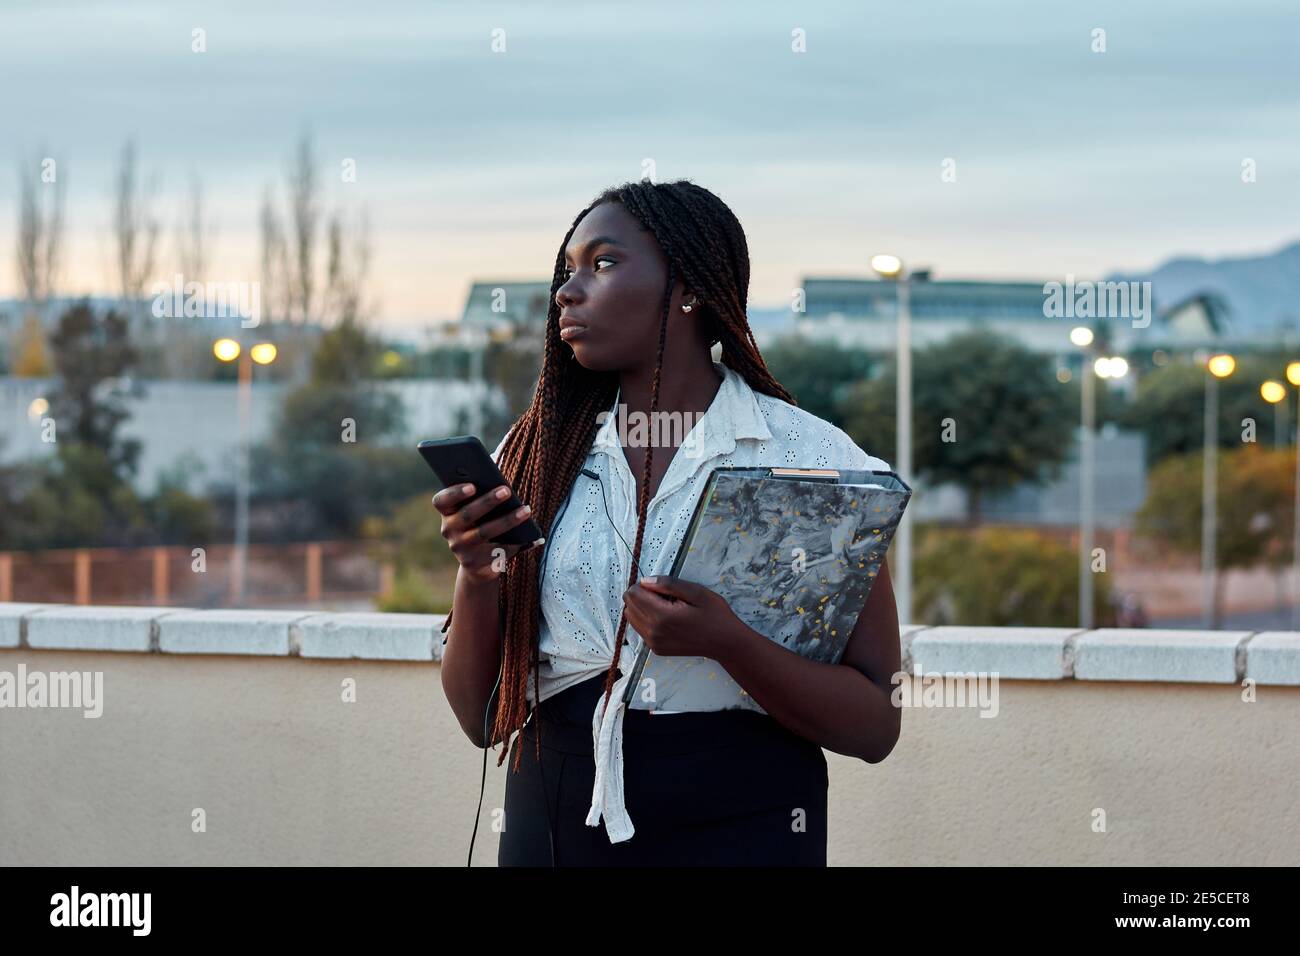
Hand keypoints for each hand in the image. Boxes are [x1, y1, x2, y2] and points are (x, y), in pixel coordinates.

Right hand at [433, 482, 542, 584]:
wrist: (477, 564)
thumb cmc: (480, 526)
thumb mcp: (476, 513)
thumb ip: (481, 499)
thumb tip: (504, 488)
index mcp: (447, 513)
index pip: (441, 501)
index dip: (454, 493)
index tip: (472, 486)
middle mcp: (449, 530)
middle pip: (467, 514)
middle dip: (488, 501)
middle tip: (506, 491)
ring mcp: (461, 548)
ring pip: (484, 532)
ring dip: (507, 520)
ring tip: (526, 510)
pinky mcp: (474, 563)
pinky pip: (497, 550)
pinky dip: (514, 542)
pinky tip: (529, 535)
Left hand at [621, 575, 744, 658]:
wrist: (725, 642)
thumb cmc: (715, 615)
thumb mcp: (696, 592)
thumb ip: (668, 585)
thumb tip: (646, 581)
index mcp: (662, 616)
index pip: (633, 594)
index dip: (644, 585)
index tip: (662, 587)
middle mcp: (654, 632)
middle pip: (629, 605)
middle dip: (642, 595)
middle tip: (666, 597)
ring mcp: (654, 643)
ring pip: (631, 617)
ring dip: (643, 608)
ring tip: (666, 607)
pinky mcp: (656, 649)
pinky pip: (640, 628)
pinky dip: (648, 619)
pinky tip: (667, 619)